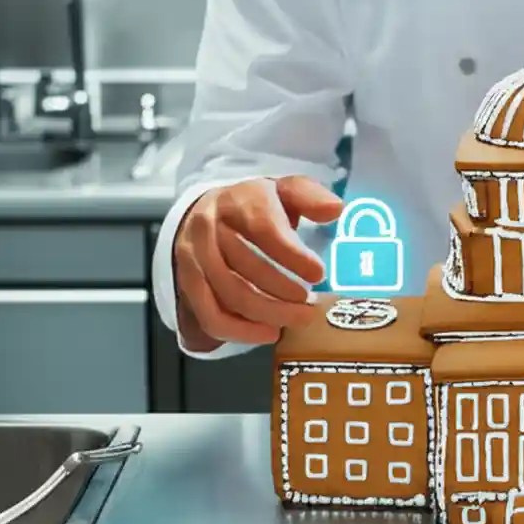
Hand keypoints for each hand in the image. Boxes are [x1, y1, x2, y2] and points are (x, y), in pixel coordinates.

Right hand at [173, 176, 343, 350]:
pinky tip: (268, 333)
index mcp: (239, 202)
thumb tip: (335, 209)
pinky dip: (240, 330)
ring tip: (297, 320)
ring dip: (267, 313)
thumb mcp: (284, 190)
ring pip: (229, 293)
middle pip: (245, 266)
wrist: (207, 212)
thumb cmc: (254, 205)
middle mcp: (210, 228)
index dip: (292, 254)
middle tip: (311, 306)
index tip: (318, 273)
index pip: (263, 228)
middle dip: (283, 291)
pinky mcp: (188, 282)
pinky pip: (210, 314)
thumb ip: (310, 196)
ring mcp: (195, 256)